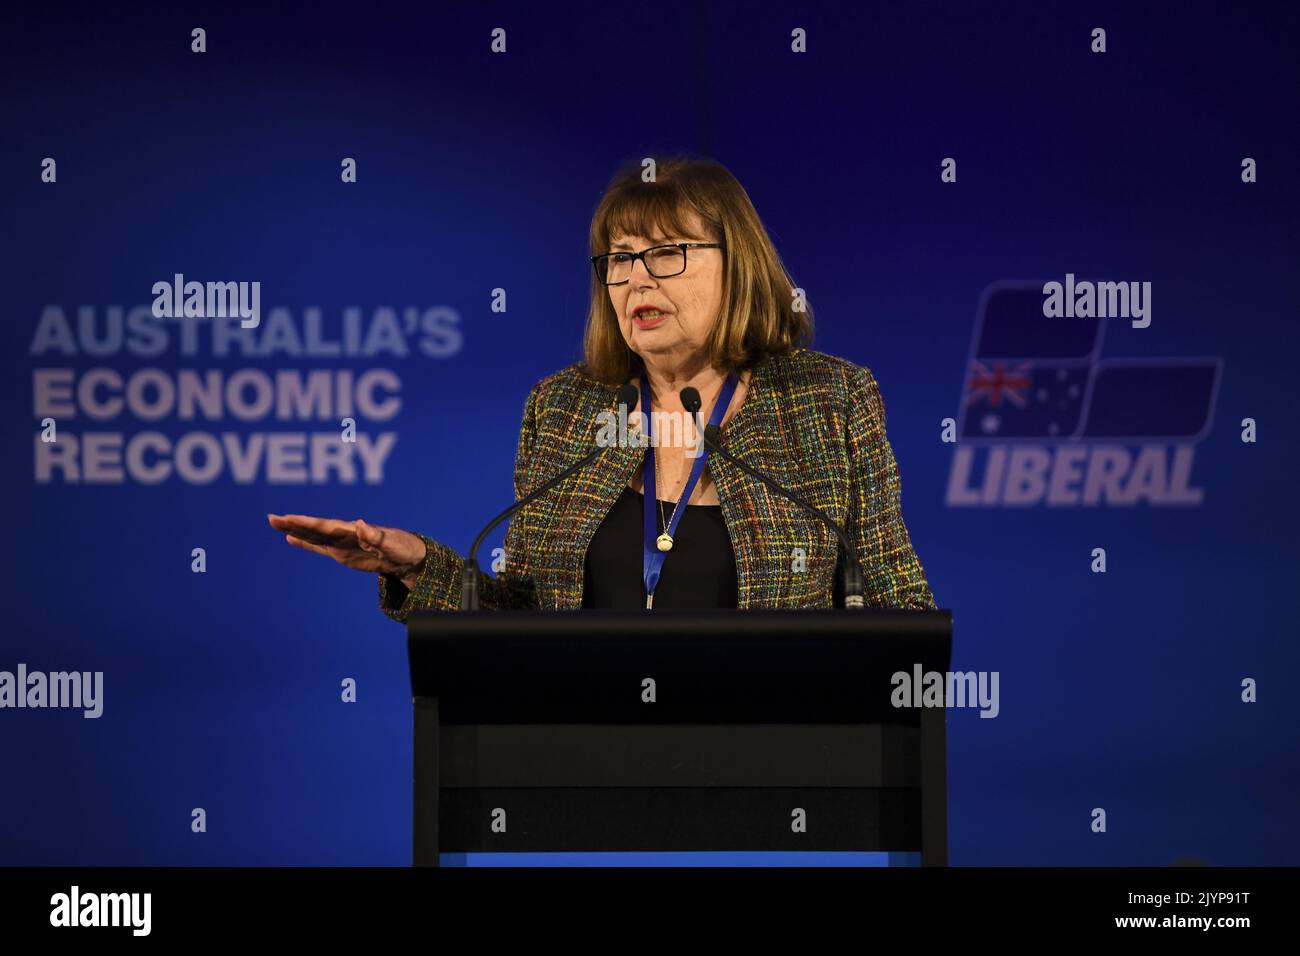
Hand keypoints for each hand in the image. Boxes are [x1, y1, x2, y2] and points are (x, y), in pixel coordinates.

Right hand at [267, 513, 427, 587]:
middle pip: (314, 528)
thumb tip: (361, 524)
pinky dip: (304, 542)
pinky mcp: (342, 552)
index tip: (290, 518)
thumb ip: (375, 536)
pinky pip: (319, 547)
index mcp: (354, 530)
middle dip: (294, 523)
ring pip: (313, 535)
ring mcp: (341, 542)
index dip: (307, 523)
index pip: (326, 526)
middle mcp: (344, 534)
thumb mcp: (392, 544)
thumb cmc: (403, 547)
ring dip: (294, 529)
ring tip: (274, 523)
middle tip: (272, 518)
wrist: (409, 556)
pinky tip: (290, 538)